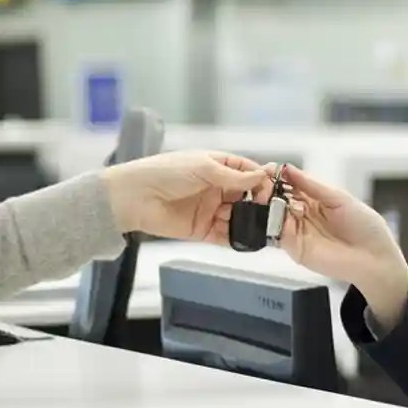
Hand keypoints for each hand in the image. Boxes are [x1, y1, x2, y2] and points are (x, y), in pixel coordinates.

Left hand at [101, 150, 268, 244]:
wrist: (133, 198)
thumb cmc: (166, 173)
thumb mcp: (203, 168)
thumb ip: (233, 177)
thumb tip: (261, 177)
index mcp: (216, 167)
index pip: (246, 171)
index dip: (261, 178)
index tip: (274, 187)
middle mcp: (217, 188)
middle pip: (247, 195)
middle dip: (260, 201)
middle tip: (273, 209)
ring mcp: (211, 209)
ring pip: (239, 216)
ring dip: (252, 220)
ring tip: (267, 226)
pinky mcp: (203, 230)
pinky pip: (226, 235)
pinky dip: (238, 238)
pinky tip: (251, 240)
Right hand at [268, 164, 407, 328]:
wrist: (374, 257)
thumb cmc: (365, 226)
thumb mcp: (339, 198)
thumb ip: (312, 185)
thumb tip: (288, 169)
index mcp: (314, 199)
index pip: (289, 185)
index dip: (278, 177)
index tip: (269, 168)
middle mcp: (302, 214)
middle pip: (277, 199)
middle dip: (268, 189)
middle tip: (261, 181)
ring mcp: (297, 231)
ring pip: (273, 215)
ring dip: (267, 204)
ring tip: (266, 194)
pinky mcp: (295, 248)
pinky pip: (278, 234)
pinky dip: (274, 222)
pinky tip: (276, 212)